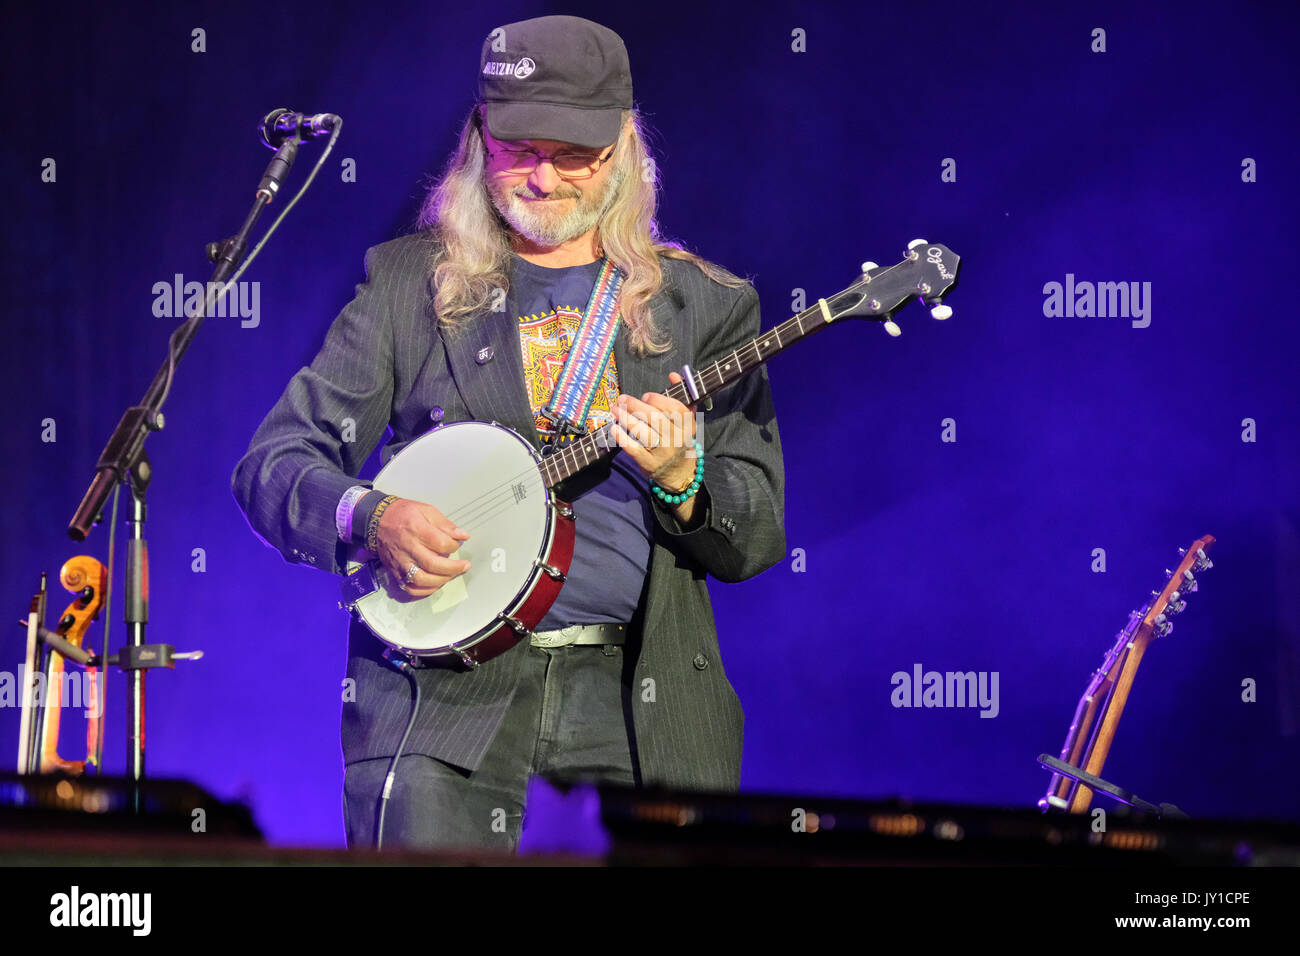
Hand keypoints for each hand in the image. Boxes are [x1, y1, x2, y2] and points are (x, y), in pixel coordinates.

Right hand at [374, 498, 470, 597]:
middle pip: (432, 564)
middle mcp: (408, 547)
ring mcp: (400, 562)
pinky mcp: (395, 571)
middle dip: (453, 568)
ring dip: (440, 580)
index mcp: (416, 529)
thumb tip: (463, 535)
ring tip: (451, 575)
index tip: (458, 543)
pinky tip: (435, 584)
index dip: (454, 545)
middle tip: (464, 566)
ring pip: (421, 579)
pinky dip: (424, 590)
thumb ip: (445, 524)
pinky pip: (410, 587)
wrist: (377, 521)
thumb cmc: (403, 514)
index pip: (441, 544)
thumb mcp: (426, 510)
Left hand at [611, 371, 699, 489]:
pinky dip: (622, 438)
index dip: (657, 400)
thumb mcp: (686, 419)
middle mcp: (676, 439)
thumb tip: (673, 374)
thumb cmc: (679, 440)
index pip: (674, 408)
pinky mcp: (649, 464)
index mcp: (687, 425)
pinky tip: (614, 428)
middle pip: (655, 418)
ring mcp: (662, 452)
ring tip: (615, 409)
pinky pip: (633, 449)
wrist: (680, 473)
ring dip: (626, 418)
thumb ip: (680, 395)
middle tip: (622, 398)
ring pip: (642, 432)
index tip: (645, 396)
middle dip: (635, 406)